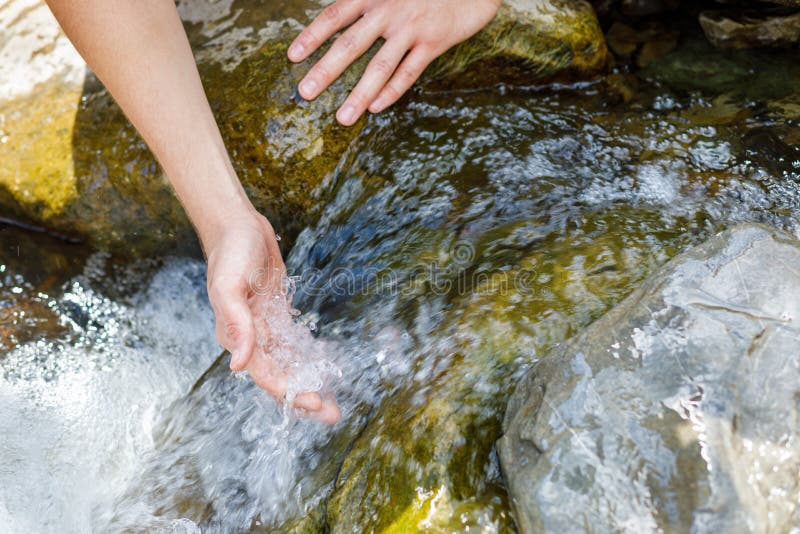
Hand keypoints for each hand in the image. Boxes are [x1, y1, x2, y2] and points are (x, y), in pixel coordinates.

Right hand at [205, 210, 340, 423]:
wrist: (237, 227)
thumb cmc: (230, 253)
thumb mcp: (229, 285)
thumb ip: (236, 325)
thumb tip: (237, 367)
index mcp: (235, 337)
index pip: (265, 375)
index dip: (289, 392)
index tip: (314, 403)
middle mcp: (250, 339)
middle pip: (279, 377)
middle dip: (303, 397)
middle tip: (332, 415)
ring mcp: (264, 328)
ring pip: (288, 365)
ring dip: (307, 384)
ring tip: (333, 401)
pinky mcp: (276, 316)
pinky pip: (292, 346)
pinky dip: (306, 360)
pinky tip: (324, 371)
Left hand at [288, 0, 501, 124]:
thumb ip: (368, 7)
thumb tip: (341, 29)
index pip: (335, 16)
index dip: (312, 36)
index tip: (293, 57)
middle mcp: (389, 10)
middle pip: (351, 44)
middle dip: (326, 70)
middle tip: (305, 93)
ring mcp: (411, 28)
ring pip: (379, 66)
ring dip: (359, 94)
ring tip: (343, 118)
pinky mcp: (434, 42)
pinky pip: (408, 72)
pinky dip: (391, 91)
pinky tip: (375, 107)